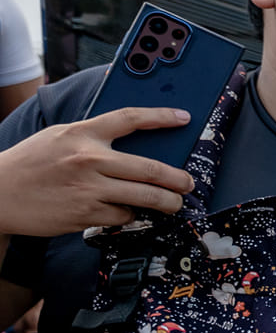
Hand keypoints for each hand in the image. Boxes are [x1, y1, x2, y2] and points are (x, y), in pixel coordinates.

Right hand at [0, 106, 196, 232]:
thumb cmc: (30, 164)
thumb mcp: (58, 137)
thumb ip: (92, 137)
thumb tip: (131, 142)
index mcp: (82, 134)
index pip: (130, 118)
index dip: (161, 116)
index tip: (184, 118)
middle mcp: (89, 159)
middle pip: (151, 169)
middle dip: (179, 179)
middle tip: (188, 184)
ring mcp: (89, 188)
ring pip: (145, 197)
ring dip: (167, 203)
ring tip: (173, 204)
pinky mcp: (87, 213)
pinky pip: (123, 215)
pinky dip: (129, 215)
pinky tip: (125, 211)